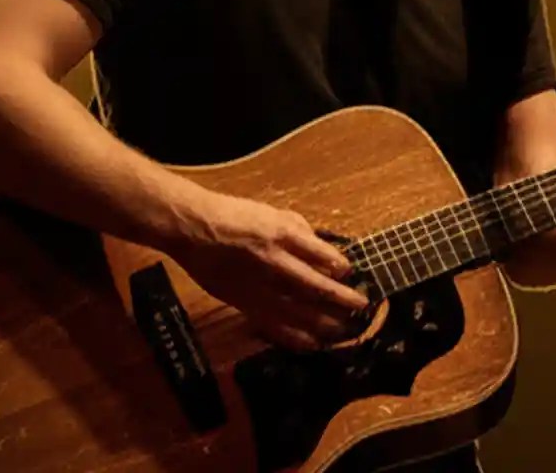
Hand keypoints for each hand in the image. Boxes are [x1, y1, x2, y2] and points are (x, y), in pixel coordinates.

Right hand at [169, 195, 368, 350]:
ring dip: (325, 321)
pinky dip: (296, 336)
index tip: (352, 273)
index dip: (340, 266)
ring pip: (298, 310)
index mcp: (282, 234)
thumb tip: (322, 249)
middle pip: (315, 286)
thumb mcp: (271, 212)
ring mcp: (259, 285)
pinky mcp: (245, 303)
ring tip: (345, 329)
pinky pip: (275, 324)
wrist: (194, 229)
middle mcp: (274, 261)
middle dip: (341, 299)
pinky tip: (313, 343)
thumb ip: (298, 230)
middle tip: (361, 307)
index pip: (321, 254)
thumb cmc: (233, 216)